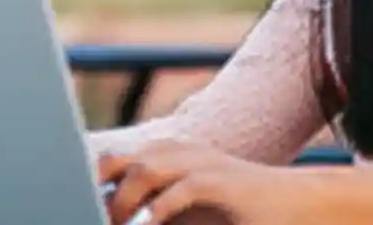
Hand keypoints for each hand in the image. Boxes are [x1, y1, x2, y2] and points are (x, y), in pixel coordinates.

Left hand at [96, 139, 312, 224]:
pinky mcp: (220, 181)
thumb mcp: (185, 215)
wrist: (295, 204)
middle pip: (117, 159)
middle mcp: (178, 154)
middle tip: (89, 216)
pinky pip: (180, 190)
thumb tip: (111, 218)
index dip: (87, 185)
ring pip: (144, 169)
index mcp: (165, 158)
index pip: (110, 163)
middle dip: (94, 188)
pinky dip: (157, 212)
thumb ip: (152, 216)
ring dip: (123, 203)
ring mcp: (200, 164)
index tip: (77, 207)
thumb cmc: (237, 215)